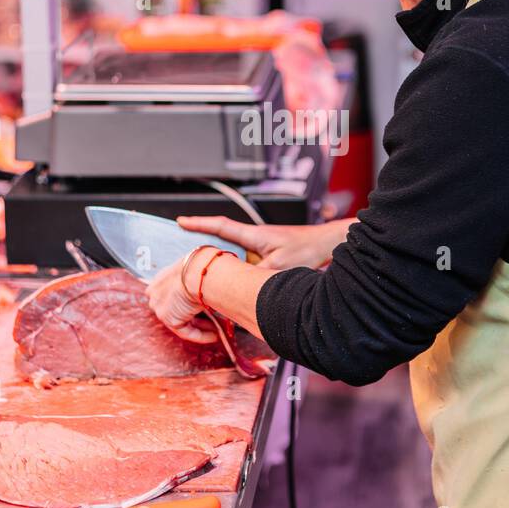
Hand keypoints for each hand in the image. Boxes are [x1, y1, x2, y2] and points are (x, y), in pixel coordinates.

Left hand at [146, 251, 219, 344]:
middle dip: (197, 317)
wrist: (200, 271)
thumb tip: (215, 285)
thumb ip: (200, 282)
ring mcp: (160, 306)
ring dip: (202, 326)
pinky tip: (215, 335)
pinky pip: (187, 331)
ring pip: (183, 321)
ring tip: (218, 330)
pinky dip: (202, 335)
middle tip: (214, 320)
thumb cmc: (204, 267)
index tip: (205, 308)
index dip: (190, 303)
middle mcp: (157, 292)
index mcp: (163, 278)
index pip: (174, 295)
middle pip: (178, 309)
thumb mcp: (199, 271)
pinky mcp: (169, 318)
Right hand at [175, 216, 351, 270]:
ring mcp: (261, 246)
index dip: (199, 225)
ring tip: (203, 270)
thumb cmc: (308, 248)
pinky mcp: (268, 255)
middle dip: (202, 242)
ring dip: (220, 260)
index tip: (181, 222)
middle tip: (183, 250)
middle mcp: (255, 238)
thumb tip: (241, 286)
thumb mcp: (281, 266)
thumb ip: (259, 275)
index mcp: (254, 235)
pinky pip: (245, 262)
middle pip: (222, 238)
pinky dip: (236, 270)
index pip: (221, 226)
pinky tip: (233, 281)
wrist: (327, 244)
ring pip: (233, 253)